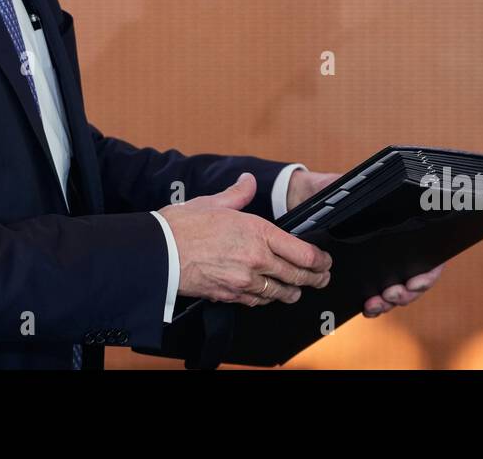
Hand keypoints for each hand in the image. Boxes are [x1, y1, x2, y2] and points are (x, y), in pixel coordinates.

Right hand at [158, 173, 331, 306]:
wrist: (158, 253)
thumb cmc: (182, 227)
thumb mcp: (213, 202)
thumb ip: (238, 193)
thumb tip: (248, 181)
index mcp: (257, 232)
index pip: (303, 253)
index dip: (320, 261)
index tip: (325, 261)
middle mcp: (256, 258)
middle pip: (297, 276)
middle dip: (315, 279)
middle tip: (321, 278)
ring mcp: (244, 281)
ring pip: (280, 293)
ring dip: (292, 292)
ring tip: (298, 290)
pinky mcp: (230, 295)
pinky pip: (258, 302)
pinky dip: (267, 299)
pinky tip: (268, 295)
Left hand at [285, 169, 445, 316]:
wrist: (302, 196)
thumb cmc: (328, 188)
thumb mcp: (346, 187)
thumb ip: (361, 191)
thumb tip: (375, 199)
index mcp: (400, 225)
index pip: (429, 255)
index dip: (428, 272)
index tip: (414, 282)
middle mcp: (394, 246)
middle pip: (415, 279)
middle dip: (406, 293)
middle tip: (391, 295)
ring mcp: (380, 263)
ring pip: (397, 291)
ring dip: (390, 303)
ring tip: (375, 304)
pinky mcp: (362, 273)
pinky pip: (377, 296)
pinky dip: (376, 305)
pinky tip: (368, 307)